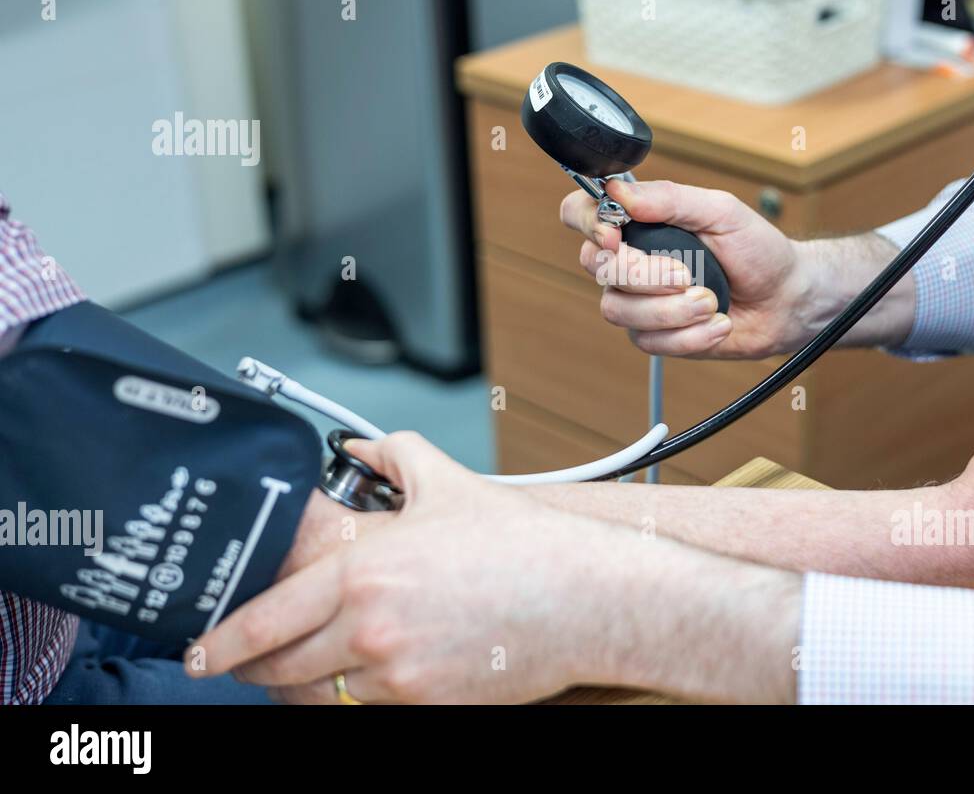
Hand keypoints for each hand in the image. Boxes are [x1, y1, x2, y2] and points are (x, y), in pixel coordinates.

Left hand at [189, 434, 643, 703]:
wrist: (586, 597)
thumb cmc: (525, 544)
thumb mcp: (450, 484)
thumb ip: (394, 454)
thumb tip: (362, 448)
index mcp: (364, 572)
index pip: (266, 619)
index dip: (222, 642)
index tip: (202, 651)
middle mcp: (371, 628)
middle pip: (281, 669)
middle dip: (255, 668)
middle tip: (245, 662)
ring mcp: (398, 674)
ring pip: (321, 697)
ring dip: (302, 687)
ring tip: (304, 670)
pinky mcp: (428, 704)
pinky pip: (368, 710)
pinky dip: (354, 698)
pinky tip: (366, 676)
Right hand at [560, 179, 809, 357]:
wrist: (786, 299)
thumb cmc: (757, 250)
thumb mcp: (721, 211)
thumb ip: (670, 198)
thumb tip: (618, 191)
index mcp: (640, 222)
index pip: (580, 213)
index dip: (587, 224)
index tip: (615, 235)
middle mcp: (630, 260)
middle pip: (596, 268)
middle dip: (644, 276)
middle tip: (688, 275)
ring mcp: (639, 301)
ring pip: (618, 311)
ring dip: (670, 310)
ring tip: (711, 302)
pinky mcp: (656, 335)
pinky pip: (648, 341)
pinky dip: (689, 335)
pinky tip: (717, 324)